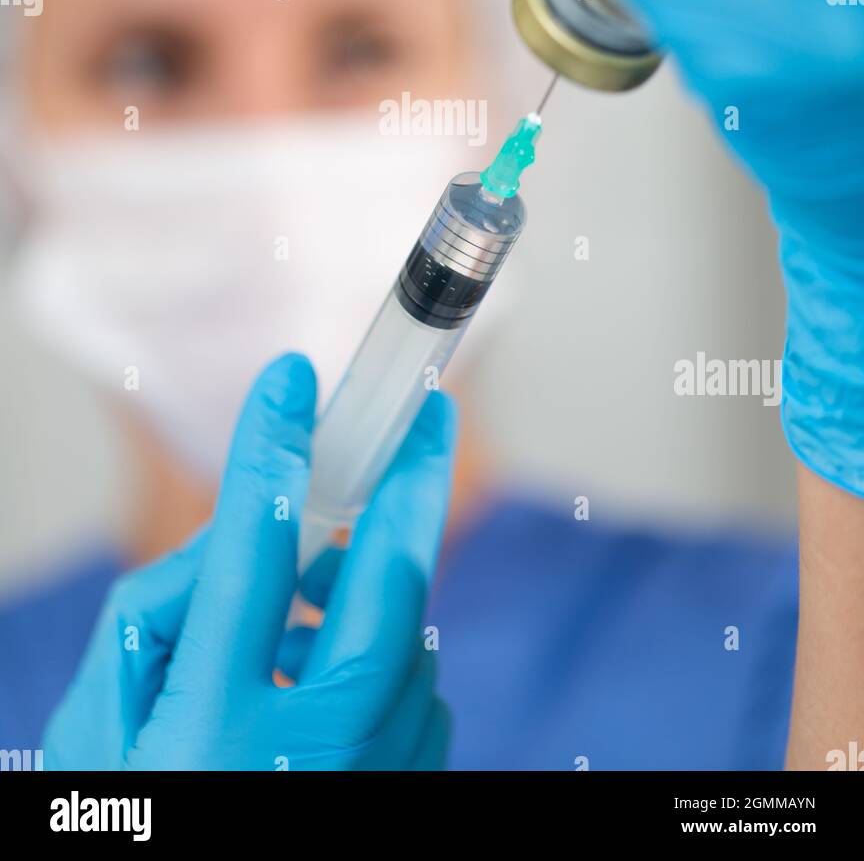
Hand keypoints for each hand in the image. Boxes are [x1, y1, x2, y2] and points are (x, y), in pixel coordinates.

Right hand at [43, 354, 454, 769]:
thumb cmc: (132, 826)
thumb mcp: (102, 729)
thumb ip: (163, 615)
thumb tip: (246, 527)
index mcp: (213, 736)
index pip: (250, 555)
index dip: (271, 452)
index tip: (292, 379)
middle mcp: (312, 758)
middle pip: (386, 583)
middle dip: (412, 485)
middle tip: (429, 415)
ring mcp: (378, 781)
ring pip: (410, 633)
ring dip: (382, 580)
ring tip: (338, 563)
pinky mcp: (413, 792)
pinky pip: (419, 686)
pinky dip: (390, 649)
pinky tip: (339, 659)